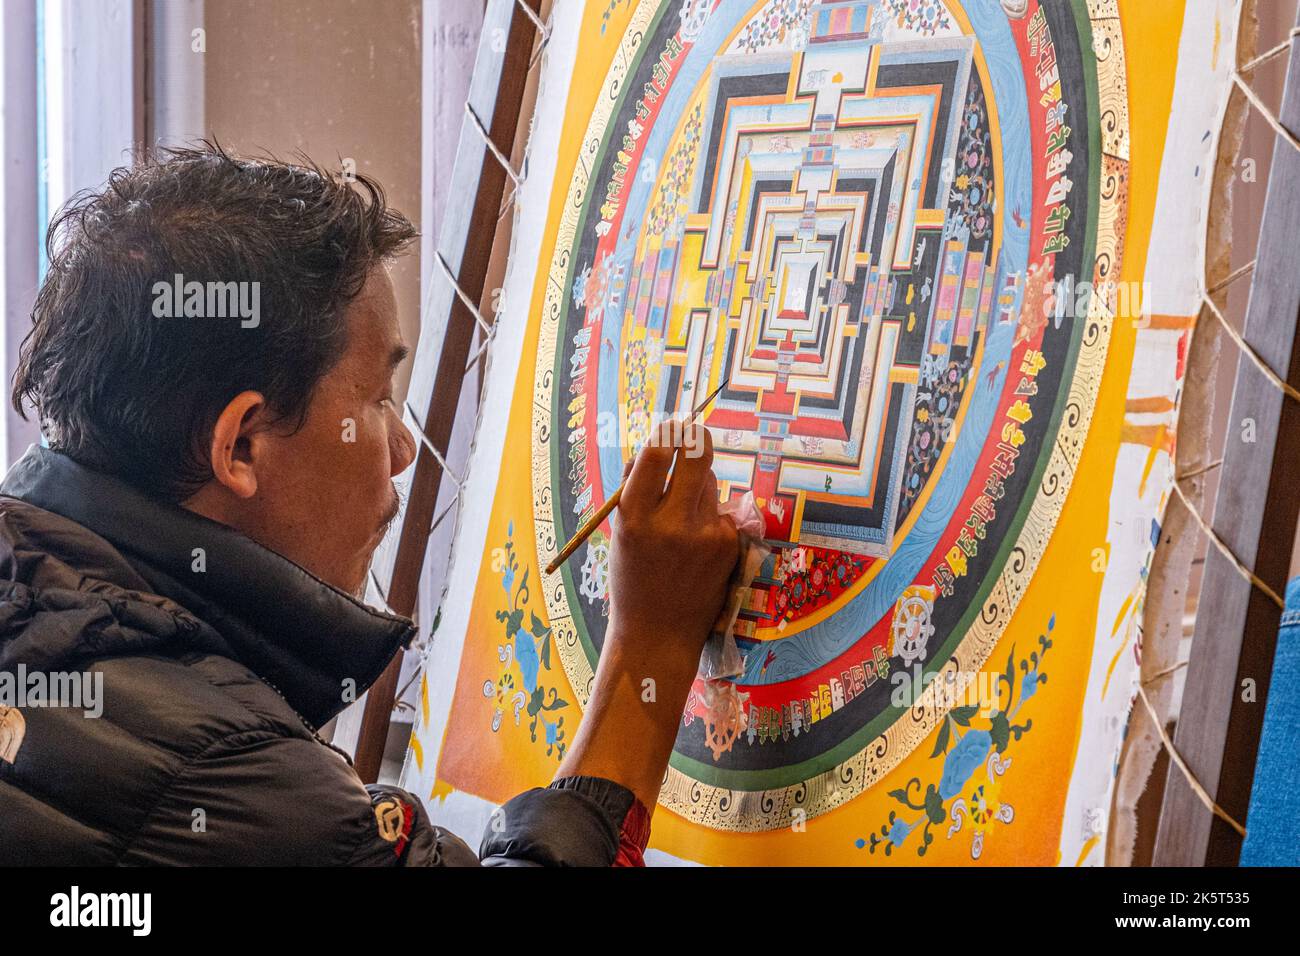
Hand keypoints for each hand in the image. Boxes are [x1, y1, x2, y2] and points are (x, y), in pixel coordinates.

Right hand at [555, 419, 738, 811]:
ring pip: (708, 484)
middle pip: (696, 456)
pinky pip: (719, 512)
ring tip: (681, 521)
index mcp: (634, 518)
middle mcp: (671, 523)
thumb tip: (662, 443)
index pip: (655, 454)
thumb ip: (639, 491)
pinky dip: (709, 517)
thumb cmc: (633, 578)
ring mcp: (704, 535)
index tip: (669, 426)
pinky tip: (697, 548)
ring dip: (698, 487)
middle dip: (696, 438)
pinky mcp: (727, 546)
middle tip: (694, 432)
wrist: (657, 635)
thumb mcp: (622, 532)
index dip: (665, 434)